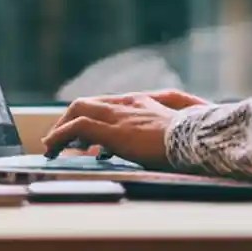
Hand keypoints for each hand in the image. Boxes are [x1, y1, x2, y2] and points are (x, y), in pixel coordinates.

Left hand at [42, 89, 209, 169]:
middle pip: (88, 103)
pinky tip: (54, 148)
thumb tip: (155, 147)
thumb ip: (162, 133)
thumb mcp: (176, 132)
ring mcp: (120, 116)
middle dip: (69, 120)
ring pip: (79, 109)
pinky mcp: (114, 131)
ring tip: (52, 147)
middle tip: (60, 140)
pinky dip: (61, 135)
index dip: (92, 119)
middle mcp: (128, 104)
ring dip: (61, 128)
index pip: (108, 105)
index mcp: (143, 103)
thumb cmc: (195, 139)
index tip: (85, 138)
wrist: (200, 140)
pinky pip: (78, 126)